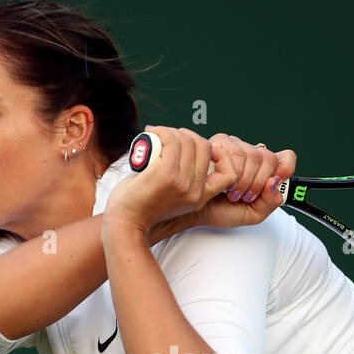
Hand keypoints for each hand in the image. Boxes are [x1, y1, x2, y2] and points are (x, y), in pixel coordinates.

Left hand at [103, 125, 226, 233]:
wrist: (124, 222)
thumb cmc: (140, 206)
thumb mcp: (172, 198)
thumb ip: (182, 183)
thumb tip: (183, 151)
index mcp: (200, 197)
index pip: (228, 172)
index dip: (218, 153)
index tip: (196, 148)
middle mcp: (196, 191)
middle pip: (204, 147)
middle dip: (187, 135)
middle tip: (168, 137)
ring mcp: (183, 183)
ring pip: (188, 141)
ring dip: (172, 131)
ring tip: (157, 135)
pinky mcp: (167, 174)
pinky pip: (172, 141)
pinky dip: (163, 131)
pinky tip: (153, 132)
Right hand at [193, 133, 295, 230]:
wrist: (195, 212)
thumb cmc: (221, 211)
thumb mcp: (253, 215)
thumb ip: (270, 202)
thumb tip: (274, 184)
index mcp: (262, 169)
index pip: (285, 158)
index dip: (285, 168)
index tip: (275, 182)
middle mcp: (250, 154)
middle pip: (268, 157)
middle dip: (258, 183)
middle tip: (246, 196)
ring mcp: (234, 146)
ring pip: (252, 156)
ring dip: (243, 181)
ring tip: (232, 193)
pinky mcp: (218, 144)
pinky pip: (233, 154)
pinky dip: (230, 174)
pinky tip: (223, 183)